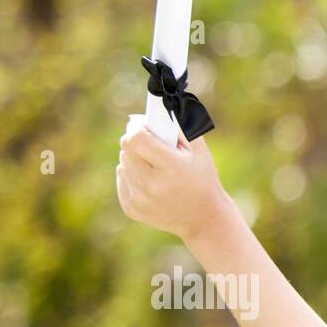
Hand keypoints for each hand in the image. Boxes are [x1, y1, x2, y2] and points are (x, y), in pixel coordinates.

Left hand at [116, 123, 229, 242]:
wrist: (205, 219)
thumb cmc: (203, 179)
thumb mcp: (200, 151)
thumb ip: (179, 126)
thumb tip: (156, 108)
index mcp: (172, 168)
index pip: (136, 138)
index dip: (137, 128)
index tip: (143, 126)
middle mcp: (153, 185)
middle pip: (126, 148)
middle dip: (136, 142)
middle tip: (151, 145)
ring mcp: (141, 200)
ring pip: (123, 163)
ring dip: (135, 159)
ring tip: (155, 167)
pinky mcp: (133, 209)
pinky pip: (122, 179)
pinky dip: (132, 175)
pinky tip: (149, 182)